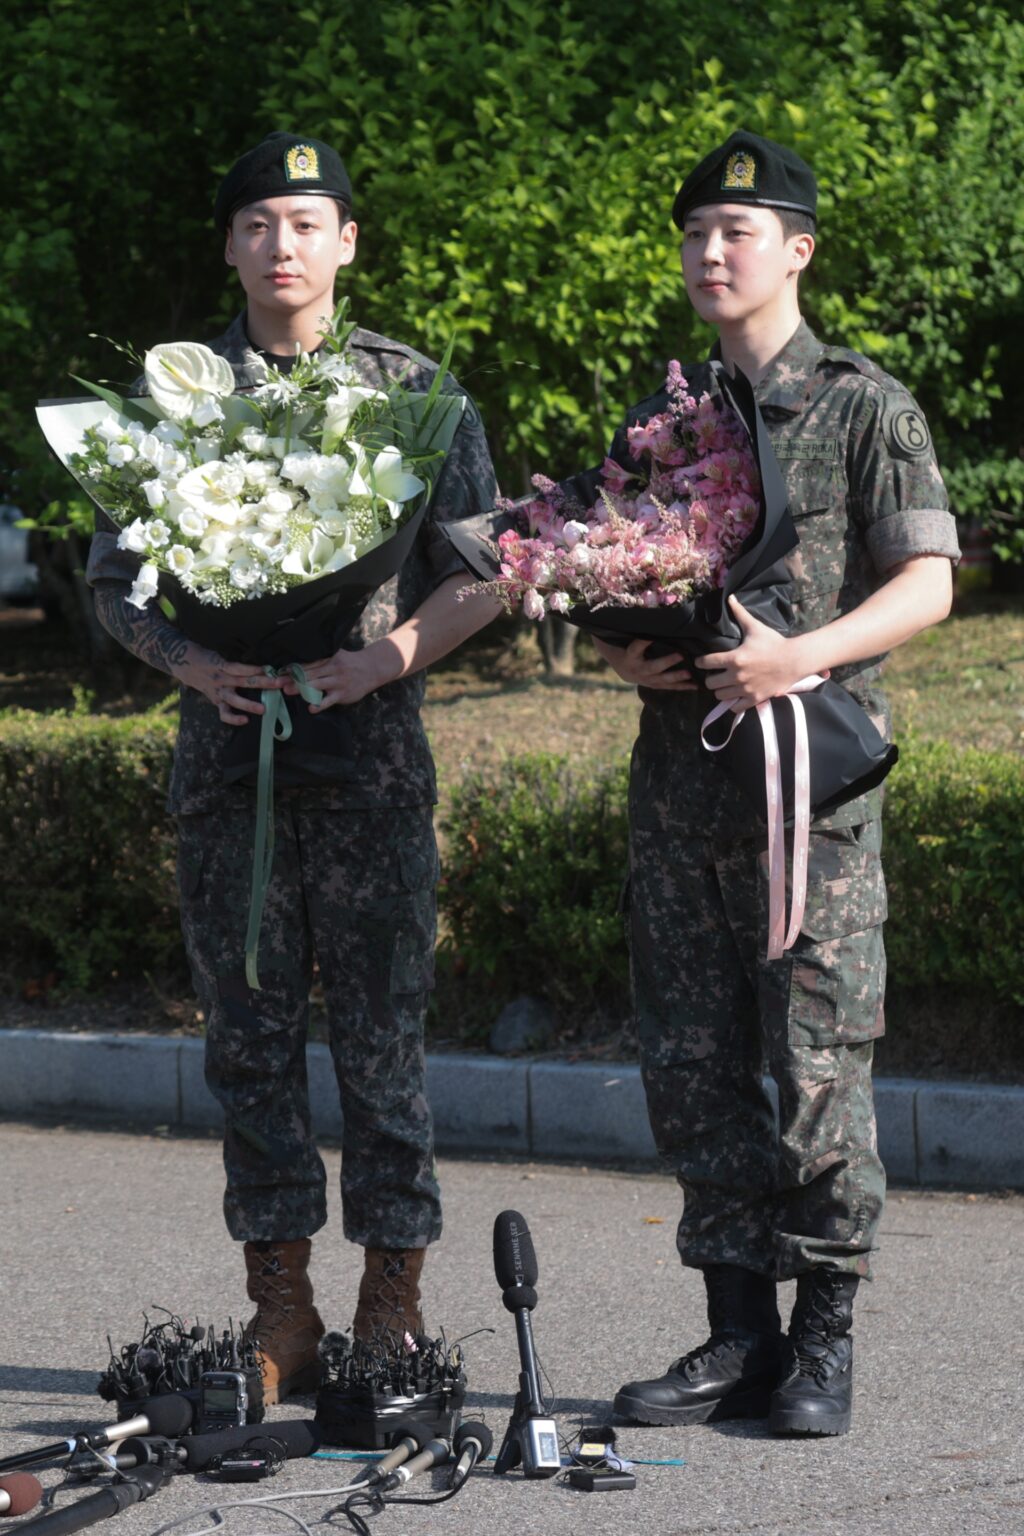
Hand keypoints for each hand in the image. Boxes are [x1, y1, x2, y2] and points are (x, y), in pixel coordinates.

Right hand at [173, 646, 284, 726]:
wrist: (184, 664)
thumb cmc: (207, 658)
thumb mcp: (219, 655)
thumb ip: (235, 663)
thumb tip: (259, 667)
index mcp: (223, 665)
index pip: (241, 668)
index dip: (255, 669)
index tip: (271, 670)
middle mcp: (221, 679)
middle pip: (244, 681)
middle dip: (264, 683)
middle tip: (279, 684)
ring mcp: (218, 691)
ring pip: (234, 700)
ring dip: (249, 704)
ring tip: (264, 709)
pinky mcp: (216, 701)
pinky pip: (224, 713)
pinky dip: (233, 718)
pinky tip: (245, 720)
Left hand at [288, 641, 398, 709]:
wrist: (371, 669)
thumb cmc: (349, 662)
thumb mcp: (336, 655)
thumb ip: (320, 657)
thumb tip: (298, 660)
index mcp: (328, 658)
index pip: (308, 662)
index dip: (293, 667)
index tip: (279, 670)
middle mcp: (332, 668)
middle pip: (309, 673)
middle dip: (292, 678)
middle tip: (277, 682)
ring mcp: (337, 682)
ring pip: (317, 685)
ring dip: (301, 688)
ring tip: (288, 691)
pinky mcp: (342, 694)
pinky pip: (329, 700)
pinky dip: (320, 704)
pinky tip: (311, 708)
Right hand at [593, 636, 695, 689]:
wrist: (621, 667)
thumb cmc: (628, 647)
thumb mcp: (628, 638)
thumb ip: (639, 630)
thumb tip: (652, 612)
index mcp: (630, 656)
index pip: (636, 647)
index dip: (643, 642)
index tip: (650, 635)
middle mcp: (637, 669)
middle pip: (653, 667)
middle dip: (667, 662)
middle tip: (680, 656)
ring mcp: (645, 679)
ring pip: (662, 680)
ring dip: (676, 677)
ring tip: (689, 674)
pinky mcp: (653, 685)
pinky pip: (667, 687)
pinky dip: (681, 687)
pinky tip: (694, 686)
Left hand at [693, 596, 815, 707]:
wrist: (794, 660)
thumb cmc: (774, 643)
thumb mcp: (755, 627)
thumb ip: (740, 614)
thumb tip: (731, 598)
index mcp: (734, 658)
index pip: (706, 663)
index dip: (701, 662)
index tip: (701, 662)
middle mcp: (737, 676)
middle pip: (710, 683)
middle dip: (710, 679)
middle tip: (715, 675)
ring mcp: (745, 689)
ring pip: (720, 696)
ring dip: (721, 691)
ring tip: (725, 685)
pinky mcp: (755, 699)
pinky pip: (736, 707)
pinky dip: (734, 703)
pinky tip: (736, 696)